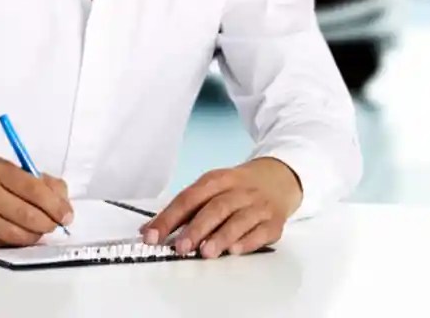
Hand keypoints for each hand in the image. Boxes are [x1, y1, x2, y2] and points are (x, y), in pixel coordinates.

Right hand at [0, 158, 72, 247]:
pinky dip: (11, 243)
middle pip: (26, 215)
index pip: (34, 189)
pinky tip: (15, 237)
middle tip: (54, 227)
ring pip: (13, 234)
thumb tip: (63, 201)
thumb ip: (39, 182)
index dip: (55, 205)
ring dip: (32, 237)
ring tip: (36, 233)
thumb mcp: (8, 171)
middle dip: (47, 224)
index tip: (67, 216)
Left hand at [140, 157, 301, 258]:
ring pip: (239, 220)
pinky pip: (262, 231)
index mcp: (218, 180)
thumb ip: (184, 209)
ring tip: (206, 253)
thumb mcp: (213, 187)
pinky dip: (248, 241)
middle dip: (196, 228)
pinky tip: (235, 250)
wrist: (280, 177)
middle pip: (216, 208)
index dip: (169, 217)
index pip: (189, 198)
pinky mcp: (274, 221)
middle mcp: (239, 191)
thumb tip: (150, 230)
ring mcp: (258, 205)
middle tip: (180, 247)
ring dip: (221, 237)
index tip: (152, 235)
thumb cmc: (239, 187)